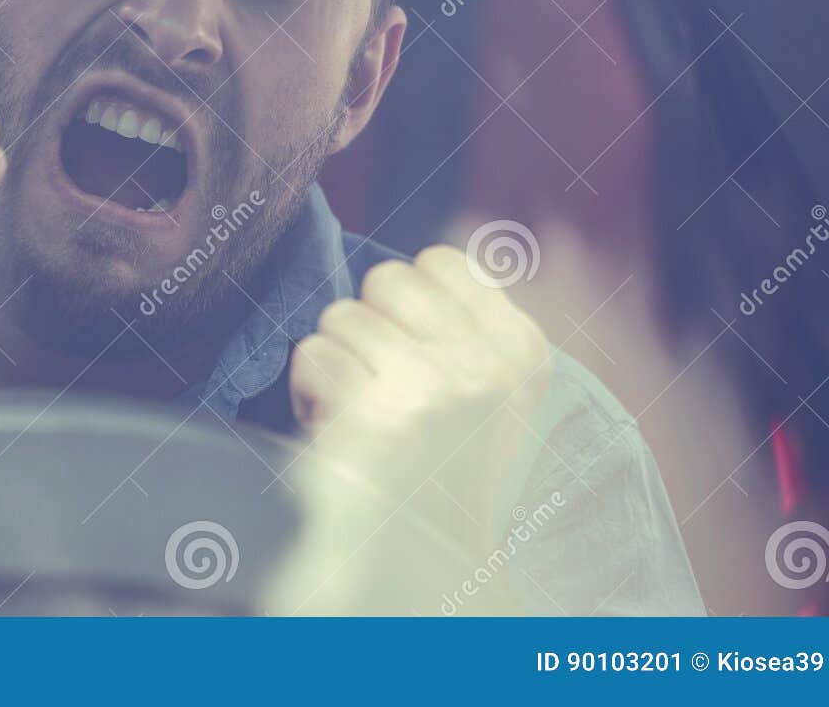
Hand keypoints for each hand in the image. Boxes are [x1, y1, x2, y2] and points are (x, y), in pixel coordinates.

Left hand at [277, 244, 552, 611]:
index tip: (410, 345)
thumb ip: (465, 326)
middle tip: (377, 378)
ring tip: (356, 408)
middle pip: (384, 279)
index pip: (441, 261)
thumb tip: (412, 265)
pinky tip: (332, 426)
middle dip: (368, 322)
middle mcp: (483, 365)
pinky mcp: (374, 417)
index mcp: (521, 350)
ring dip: (335, 358)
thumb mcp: (493, 393)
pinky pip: (312, 354)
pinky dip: (308, 388)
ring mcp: (430, 388)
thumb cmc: (445, 471)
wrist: (428, 567)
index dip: (408, 298)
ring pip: (340, 315)